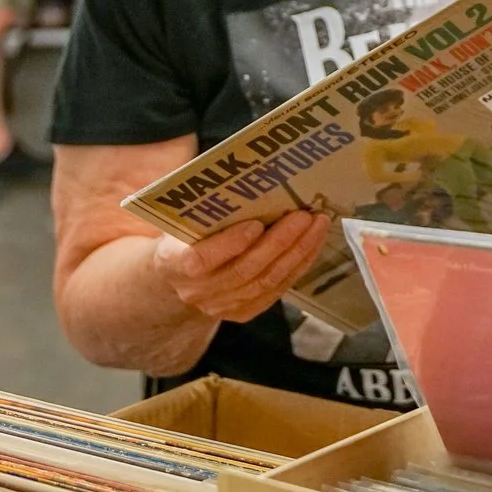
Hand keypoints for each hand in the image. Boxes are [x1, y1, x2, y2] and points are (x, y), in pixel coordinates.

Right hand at [152, 212, 329, 323]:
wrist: (178, 277)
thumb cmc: (185, 235)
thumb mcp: (184, 220)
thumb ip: (205, 207)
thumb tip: (247, 178)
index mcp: (174, 263)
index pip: (202, 259)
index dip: (231, 244)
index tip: (256, 224)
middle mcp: (198, 291)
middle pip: (245, 270)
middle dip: (280, 242)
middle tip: (304, 215)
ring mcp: (222, 306)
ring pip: (266, 281)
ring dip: (297, 252)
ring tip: (317, 224)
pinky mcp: (243, 312)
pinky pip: (277, 290)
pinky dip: (298, 265)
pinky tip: (312, 243)